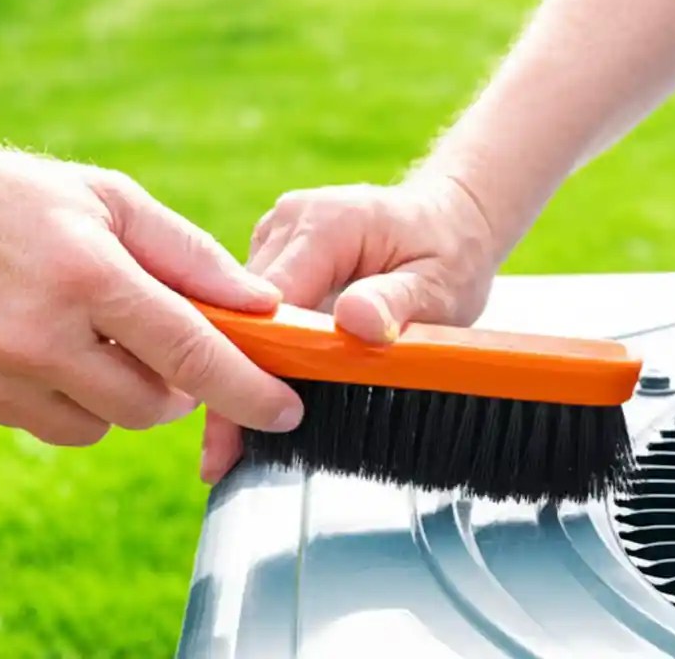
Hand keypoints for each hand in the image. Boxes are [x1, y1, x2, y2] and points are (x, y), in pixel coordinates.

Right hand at [0, 142, 304, 447]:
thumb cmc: (17, 200)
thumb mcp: (110, 200)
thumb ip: (191, 256)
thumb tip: (261, 304)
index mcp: (88, 277)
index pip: (190, 352)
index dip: (248, 389)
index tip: (288, 409)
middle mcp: (43, 335)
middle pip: (154, 404)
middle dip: (188, 388)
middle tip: (186, 349)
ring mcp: (3, 373)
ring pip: (109, 423)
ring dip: (135, 396)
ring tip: (119, 342)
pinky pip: (62, 426)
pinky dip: (86, 403)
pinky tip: (74, 356)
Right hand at [200, 174, 497, 481]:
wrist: (452, 219)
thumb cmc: (450, 251)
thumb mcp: (438, 283)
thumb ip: (395, 303)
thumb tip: (356, 322)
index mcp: (325, 223)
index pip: (267, 303)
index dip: (251, 363)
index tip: (242, 421)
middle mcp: (289, 224)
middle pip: (240, 311)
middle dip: (233, 379)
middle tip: (222, 456)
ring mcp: (276, 238)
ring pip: (240, 315)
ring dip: (241, 371)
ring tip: (233, 443)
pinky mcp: (276, 258)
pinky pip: (255, 312)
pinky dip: (258, 356)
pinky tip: (255, 401)